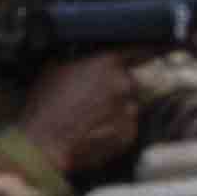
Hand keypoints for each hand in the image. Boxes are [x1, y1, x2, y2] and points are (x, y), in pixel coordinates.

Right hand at [16, 49, 149, 175]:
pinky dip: (114, 130)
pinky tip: (92, 133)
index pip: (137, 51)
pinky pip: (126, 128)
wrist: (44, 144)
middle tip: (91, 101)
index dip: (142, 53)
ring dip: (114, 111)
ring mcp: (129, 111)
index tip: (152, 51)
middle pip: (128, 82)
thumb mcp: (54, 68)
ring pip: (127, 107)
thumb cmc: (45, 106)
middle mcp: (124, 84)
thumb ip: (78, 59)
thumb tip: (82, 56)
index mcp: (107, 62)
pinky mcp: (129, 135)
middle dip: (115, 90)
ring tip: (88, 120)